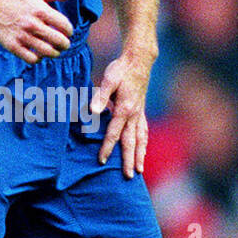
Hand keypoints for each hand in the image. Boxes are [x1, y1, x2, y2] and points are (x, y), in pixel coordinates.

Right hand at [0, 0, 76, 62]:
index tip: (67, 32)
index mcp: (40, 10)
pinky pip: (32, 59)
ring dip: (55, 53)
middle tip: (63, 44)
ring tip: (54, 50)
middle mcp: (32, 24)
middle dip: (65, 44)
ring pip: (47, 52)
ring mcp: (22, 36)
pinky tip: (39, 54)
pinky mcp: (13, 46)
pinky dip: (39, 59)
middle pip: (59, 41)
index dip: (69, 31)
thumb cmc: (18, 0)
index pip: (65, 26)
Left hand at [92, 52, 151, 177]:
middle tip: (129, 176)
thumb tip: (93, 111)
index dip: (107, 148)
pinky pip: (144, 131)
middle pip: (131, 142)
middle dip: (129, 160)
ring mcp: (140, 113)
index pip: (114, 133)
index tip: (101, 161)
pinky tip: (142, 151)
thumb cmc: (121, 69)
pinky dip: (144, 143)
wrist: (139, 60)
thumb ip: (101, 96)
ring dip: (140, 155)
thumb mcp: (109, 79)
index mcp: (124, 109)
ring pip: (141, 139)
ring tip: (140, 170)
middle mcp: (134, 114)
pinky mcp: (141, 110)